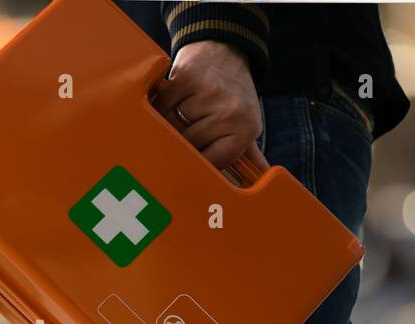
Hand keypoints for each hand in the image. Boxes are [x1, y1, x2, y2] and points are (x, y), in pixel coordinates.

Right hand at [153, 40, 270, 172]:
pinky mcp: (186, 77)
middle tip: (187, 129)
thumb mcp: (245, 124)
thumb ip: (248, 158)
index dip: (198, 163)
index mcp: (246, 129)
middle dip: (181, 143)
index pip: (212, 163)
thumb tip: (254, 185)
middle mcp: (230, 111)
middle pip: (189, 146)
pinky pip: (162, 106)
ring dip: (168, 124)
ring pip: (172, 127)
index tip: (192, 159)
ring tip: (181, 113)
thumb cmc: (231, 96)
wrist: (223, 49)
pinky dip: (160, 107)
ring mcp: (208, 93)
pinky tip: (171, 101)